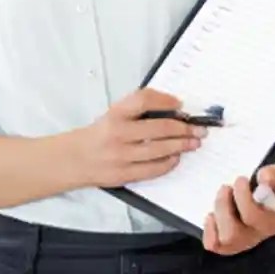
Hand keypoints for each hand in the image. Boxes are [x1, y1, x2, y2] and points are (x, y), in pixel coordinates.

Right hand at [70, 88, 208, 188]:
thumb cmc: (100, 134)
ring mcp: (120, 156)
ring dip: (181, 146)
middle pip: (158, 128)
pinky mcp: (123, 174)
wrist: (75, 158)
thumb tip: (172, 110)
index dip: (165, 101)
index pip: (143, 100)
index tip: (180, 104)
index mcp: (115, 114)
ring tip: (193, 143)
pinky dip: (168, 163)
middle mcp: (117, 133)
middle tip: (199, 130)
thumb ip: (137, 110)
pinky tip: (176, 157)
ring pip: (159, 150)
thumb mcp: (114, 114)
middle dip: (184, 129)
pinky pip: (152, 169)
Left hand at [203, 164, 274, 255]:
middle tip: (226, 187)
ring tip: (222, 197)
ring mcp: (245, 240)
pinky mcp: (233, 240)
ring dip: (217, 215)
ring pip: (222, 240)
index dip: (241, 197)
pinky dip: (209, 231)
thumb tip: (264, 178)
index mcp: (274, 221)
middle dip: (223, 207)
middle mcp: (259, 235)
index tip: (241, 179)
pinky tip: (212, 215)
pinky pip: (215, 245)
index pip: (252, 217)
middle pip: (232, 234)